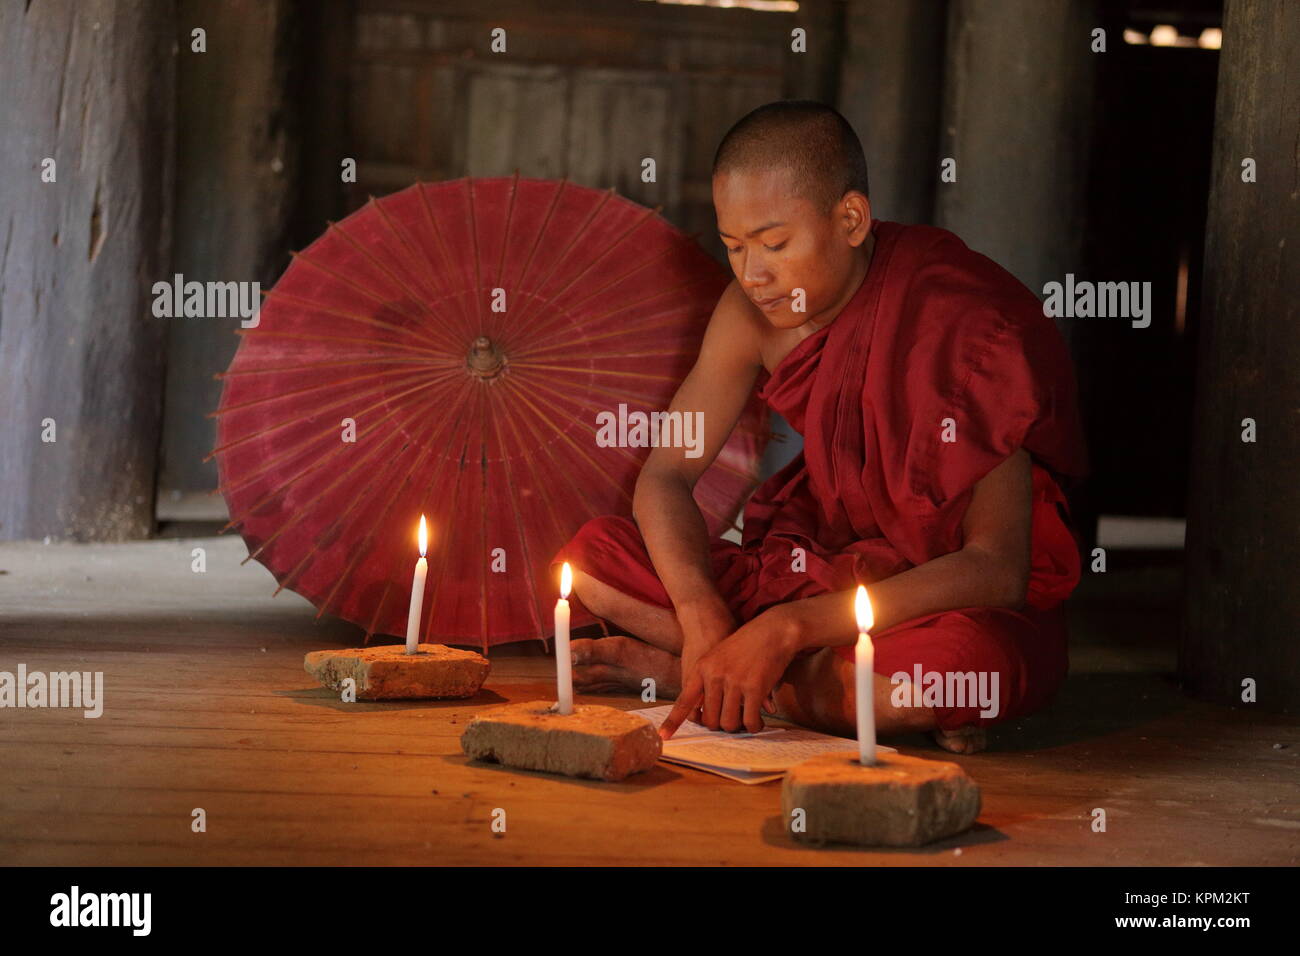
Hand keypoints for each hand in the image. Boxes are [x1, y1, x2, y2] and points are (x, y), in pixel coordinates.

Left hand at [660, 605, 798, 738]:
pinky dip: (754, 726)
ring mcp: (734, 682)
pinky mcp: (754, 688)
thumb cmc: (745, 645)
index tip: (664, 736)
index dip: (673, 721)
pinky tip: (759, 722)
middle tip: (731, 722)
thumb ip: (709, 681)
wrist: (771, 630)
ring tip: (746, 722)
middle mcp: (714, 676)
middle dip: (721, 726)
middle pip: (710, 720)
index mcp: (702, 669)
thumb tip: (702, 711)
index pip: (684, 701)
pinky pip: (750, 720)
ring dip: (738, 727)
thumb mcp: (717, 656)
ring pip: (729, 723)